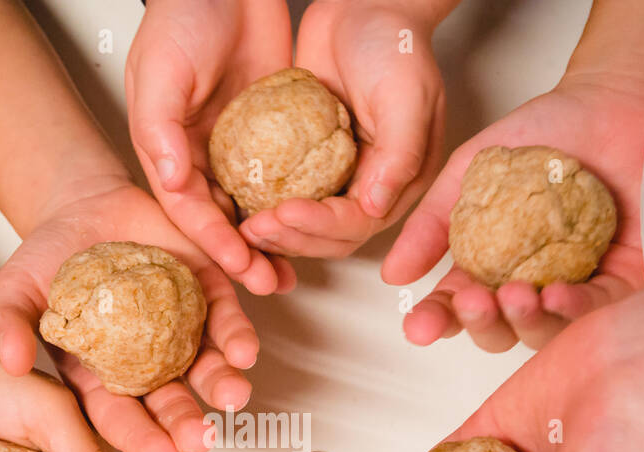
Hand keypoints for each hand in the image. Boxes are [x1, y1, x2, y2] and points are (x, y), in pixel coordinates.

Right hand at [0, 180, 260, 451]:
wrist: (84, 203)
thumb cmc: (45, 257)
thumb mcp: (14, 290)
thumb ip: (9, 326)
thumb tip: (11, 364)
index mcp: (99, 376)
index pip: (119, 417)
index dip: (139, 438)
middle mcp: (146, 363)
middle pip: (170, 402)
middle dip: (186, 423)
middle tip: (200, 440)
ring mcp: (179, 331)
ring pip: (208, 368)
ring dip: (222, 384)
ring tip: (233, 396)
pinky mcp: (206, 294)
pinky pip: (227, 320)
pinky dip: (238, 336)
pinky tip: (245, 350)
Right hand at [126, 0, 295, 292]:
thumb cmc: (183, 17)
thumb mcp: (161, 70)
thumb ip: (160, 127)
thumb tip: (173, 179)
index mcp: (168, 153)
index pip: (189, 211)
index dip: (213, 242)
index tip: (238, 265)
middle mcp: (201, 160)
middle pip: (222, 223)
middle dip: (244, 258)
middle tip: (270, 284)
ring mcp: (238, 152)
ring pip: (254, 210)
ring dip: (272, 244)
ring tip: (292, 274)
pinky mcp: (272, 137)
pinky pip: (285, 181)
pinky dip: (296, 206)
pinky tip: (315, 226)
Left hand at [240, 0, 445, 257]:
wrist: (364, 8)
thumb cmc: (395, 46)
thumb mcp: (406, 97)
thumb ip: (399, 154)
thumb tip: (376, 206)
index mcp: (398, 181)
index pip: (358, 223)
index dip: (322, 226)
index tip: (287, 213)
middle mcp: (368, 187)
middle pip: (328, 236)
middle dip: (292, 237)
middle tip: (256, 228)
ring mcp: (336, 177)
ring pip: (302, 222)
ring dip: (274, 230)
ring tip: (244, 226)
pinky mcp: (306, 161)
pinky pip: (283, 192)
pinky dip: (262, 201)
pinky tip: (237, 202)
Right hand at [383, 76, 643, 350]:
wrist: (613, 99)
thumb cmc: (550, 131)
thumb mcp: (470, 173)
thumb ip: (432, 222)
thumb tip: (394, 275)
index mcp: (491, 264)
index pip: (457, 305)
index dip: (436, 321)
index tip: (418, 326)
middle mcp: (530, 280)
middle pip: (500, 330)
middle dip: (482, 325)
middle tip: (473, 301)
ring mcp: (576, 283)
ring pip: (546, 330)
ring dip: (524, 323)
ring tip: (513, 295)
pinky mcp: (623, 278)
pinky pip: (597, 309)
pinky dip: (574, 309)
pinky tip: (556, 294)